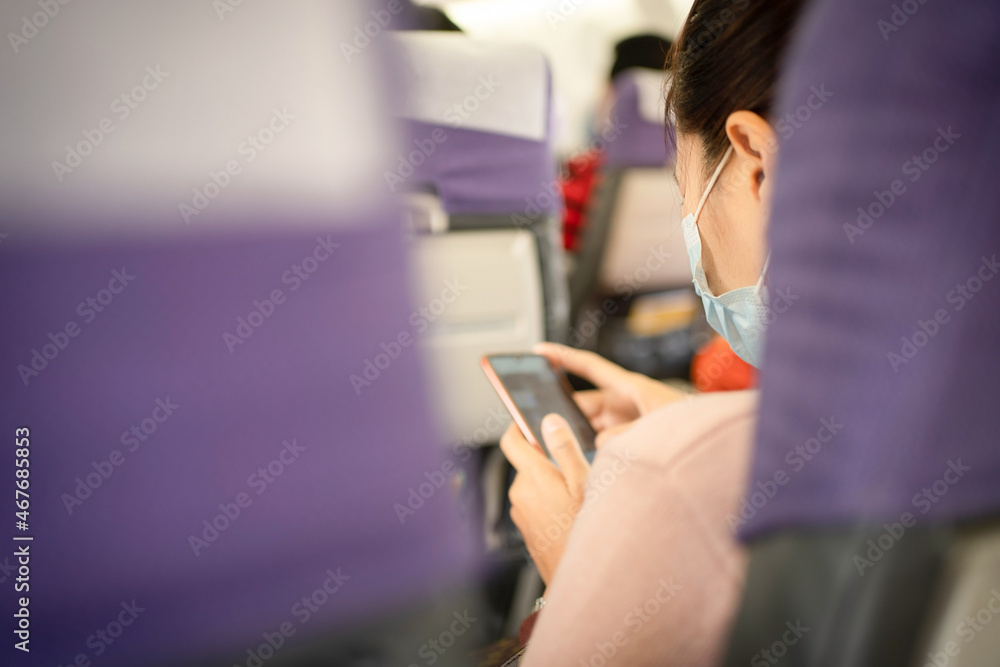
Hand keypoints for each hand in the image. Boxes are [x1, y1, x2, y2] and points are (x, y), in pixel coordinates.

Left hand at [500, 414, 588, 584]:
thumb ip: (565, 448)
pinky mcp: (526, 529)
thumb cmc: (584, 531)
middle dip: (547, 460)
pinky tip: (569, 513)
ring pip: (532, 485)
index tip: (529, 421)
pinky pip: (534, 505)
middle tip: (573, 466)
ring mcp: (521, 512)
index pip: (511, 440)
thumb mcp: (584, 482)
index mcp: (533, 475)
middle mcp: (520, 492)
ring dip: (549, 483)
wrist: (582, 576)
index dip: (519, 426)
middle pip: (527, 463)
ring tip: (575, 494)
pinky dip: (548, 502)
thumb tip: (549, 421)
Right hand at [534, 342, 686, 445]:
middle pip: (583, 402)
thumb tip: (601, 444)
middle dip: (562, 408)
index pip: (589, 367)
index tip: (539, 351)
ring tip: (556, 444)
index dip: (563, 357)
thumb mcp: (656, 426)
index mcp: (630, 387)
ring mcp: (626, 419)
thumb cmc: (694, 424)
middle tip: (539, 418)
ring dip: (577, 434)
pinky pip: (603, 440)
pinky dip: (592, 449)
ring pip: (591, 424)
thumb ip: (625, 435)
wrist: (716, 442)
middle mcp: (624, 401)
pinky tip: (581, 460)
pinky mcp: (629, 436)